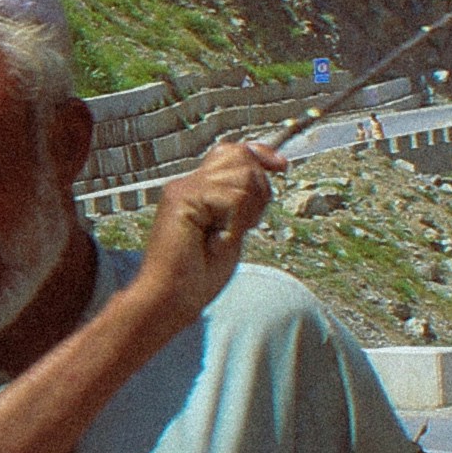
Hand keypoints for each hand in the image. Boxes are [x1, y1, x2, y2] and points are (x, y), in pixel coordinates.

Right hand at [124, 138, 283, 325]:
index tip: (282, 166)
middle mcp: (187, 183)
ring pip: (242, 175)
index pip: (232, 153)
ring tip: (227, 235)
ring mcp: (183, 189)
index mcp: (197, 190)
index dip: (260, 154)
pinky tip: (220, 240)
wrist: (168, 299)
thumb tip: (265, 181)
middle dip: (259, 188)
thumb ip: (242, 206)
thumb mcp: (230, 234)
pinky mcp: (182, 198)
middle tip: (246, 224)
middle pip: (239, 155)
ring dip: (248, 211)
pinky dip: (238, 222)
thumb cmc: (196, 278)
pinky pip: (234, 197)